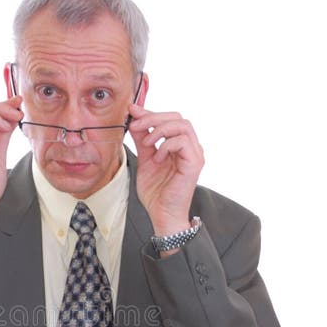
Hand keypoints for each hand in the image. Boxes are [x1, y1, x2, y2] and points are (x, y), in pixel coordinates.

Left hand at [128, 103, 203, 235]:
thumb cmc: (156, 192)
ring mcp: (194, 154)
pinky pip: (182, 141)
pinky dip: (166, 144)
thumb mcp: (144, 159)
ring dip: (159, 129)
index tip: (132, 111)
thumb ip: (142, 140)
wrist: (161, 214)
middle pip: (177, 117)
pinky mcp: (194, 163)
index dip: (150, 113)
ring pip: (182, 125)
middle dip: (153, 117)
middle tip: (135, 125)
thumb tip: (135, 119)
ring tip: (146, 143)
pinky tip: (157, 157)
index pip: (169, 119)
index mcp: (179, 145)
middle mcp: (190, 147)